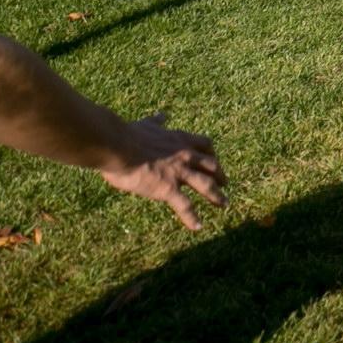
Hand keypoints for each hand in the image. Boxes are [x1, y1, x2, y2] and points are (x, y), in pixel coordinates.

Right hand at [100, 112, 226, 229]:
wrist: (117, 146)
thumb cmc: (127, 135)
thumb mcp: (148, 125)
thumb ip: (158, 122)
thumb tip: (162, 115)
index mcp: (179, 139)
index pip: (204, 145)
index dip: (211, 154)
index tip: (214, 160)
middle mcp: (185, 155)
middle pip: (211, 165)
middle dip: (220, 174)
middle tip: (225, 183)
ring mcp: (179, 173)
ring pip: (206, 185)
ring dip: (217, 196)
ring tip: (224, 204)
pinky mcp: (169, 189)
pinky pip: (185, 206)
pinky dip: (193, 217)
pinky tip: (198, 226)